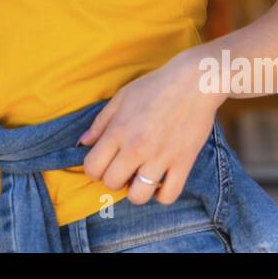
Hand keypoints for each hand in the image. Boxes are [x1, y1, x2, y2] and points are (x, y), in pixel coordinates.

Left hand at [77, 56, 223, 206]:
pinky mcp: (183, 163)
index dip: (93, 170)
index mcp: (118, 131)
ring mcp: (161, 158)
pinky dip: (162, 195)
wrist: (195, 82)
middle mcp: (137, 148)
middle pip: (111, 183)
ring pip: (138, 196)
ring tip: (140, 178)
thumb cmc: (156, 86)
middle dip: (112, 180)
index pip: (92, 167)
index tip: (102, 164)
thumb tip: (82, 143)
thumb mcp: (121, 97)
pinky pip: (168, 195)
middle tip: (122, 169)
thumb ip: (100, 122)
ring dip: (135, 191)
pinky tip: (160, 182)